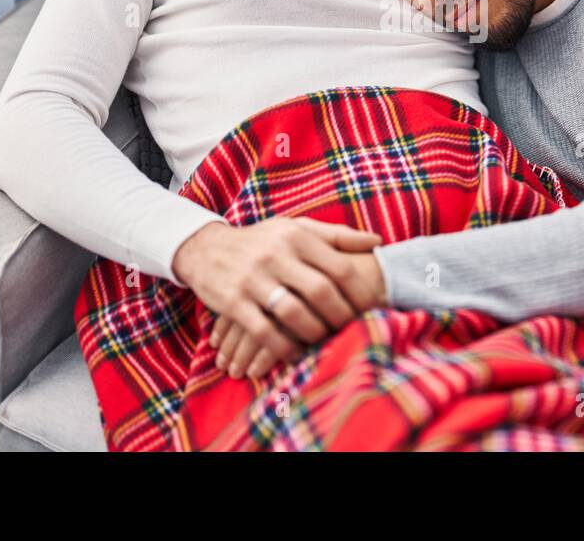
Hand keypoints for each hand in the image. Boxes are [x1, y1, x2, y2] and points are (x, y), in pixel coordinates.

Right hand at [209, 249, 387, 379]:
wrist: (206, 247)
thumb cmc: (262, 241)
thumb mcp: (296, 229)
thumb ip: (337, 236)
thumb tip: (377, 242)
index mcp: (297, 236)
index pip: (339, 267)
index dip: (360, 292)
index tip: (371, 308)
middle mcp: (276, 255)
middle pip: (321, 290)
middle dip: (341, 315)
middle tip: (352, 328)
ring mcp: (253, 279)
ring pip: (294, 312)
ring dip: (316, 332)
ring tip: (326, 340)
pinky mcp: (233, 302)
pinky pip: (265, 331)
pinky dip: (284, 347)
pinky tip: (296, 353)